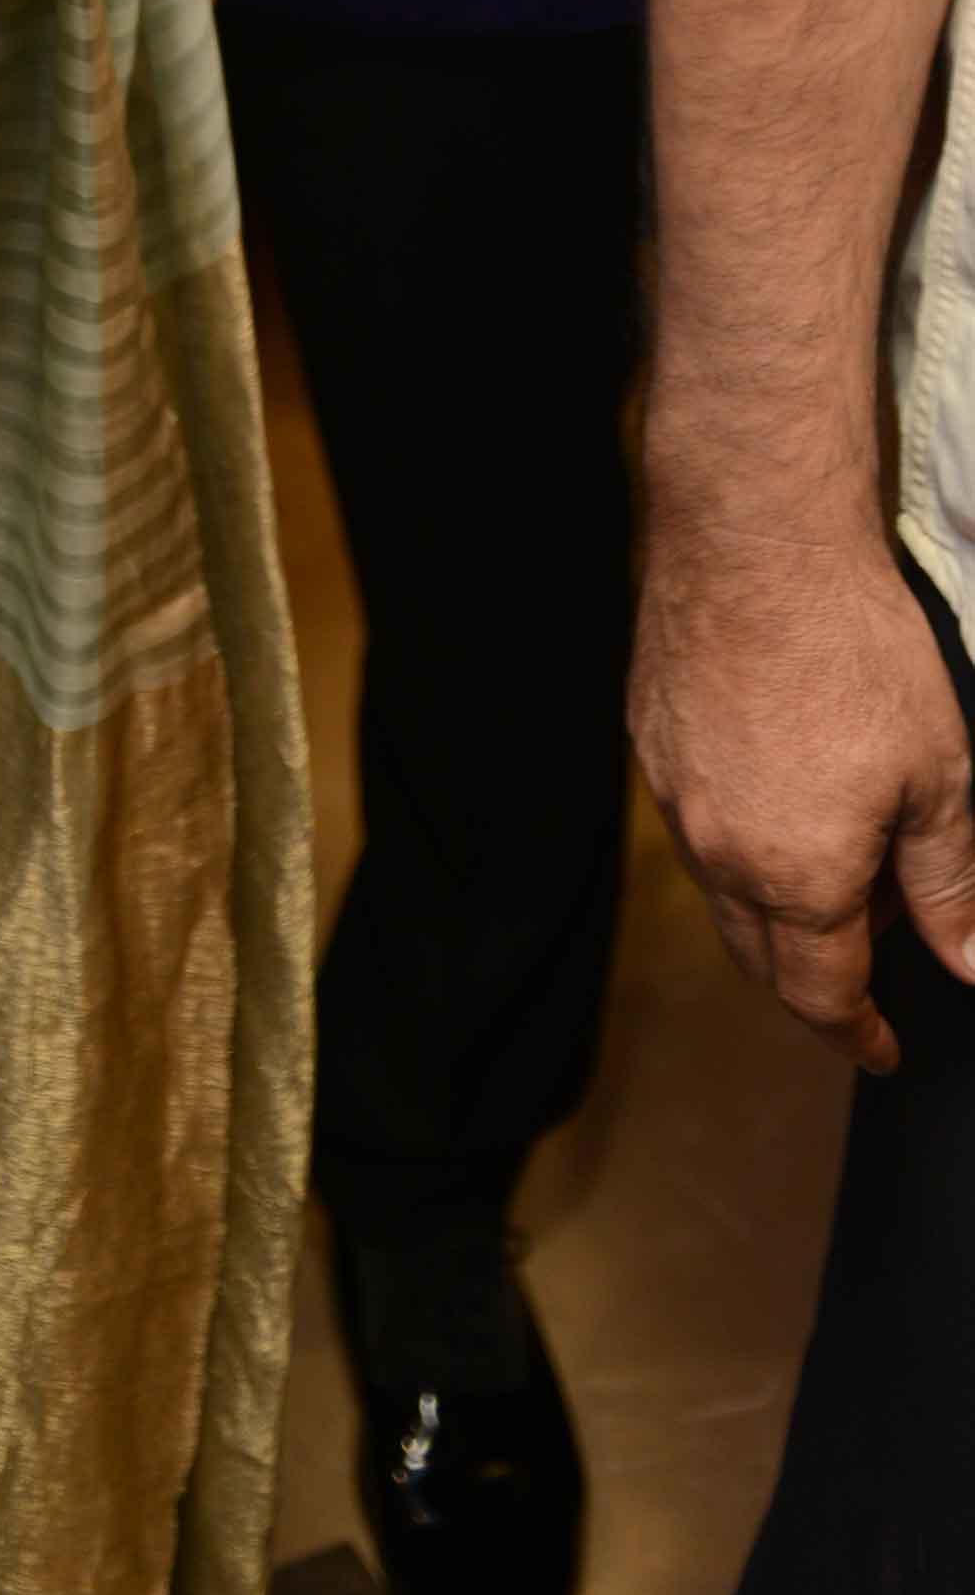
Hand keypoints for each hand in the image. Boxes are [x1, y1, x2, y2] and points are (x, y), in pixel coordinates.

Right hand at [633, 506, 974, 1067]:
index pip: (823, 993)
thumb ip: (951, 887)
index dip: (858, 1033)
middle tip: (865, 975)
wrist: (754, 544)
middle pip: (760, 959)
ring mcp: (675, 799)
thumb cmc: (855, 653)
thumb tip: (970, 966)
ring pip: (724, 896)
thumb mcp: (940, 777)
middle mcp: (722, 854)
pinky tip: (779, 800)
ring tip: (835, 876)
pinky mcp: (651, 745)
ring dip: (776, 915)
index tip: (884, 1050)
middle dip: (813, 987)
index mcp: (799, 877)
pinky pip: (696, 828)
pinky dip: (740, 847)